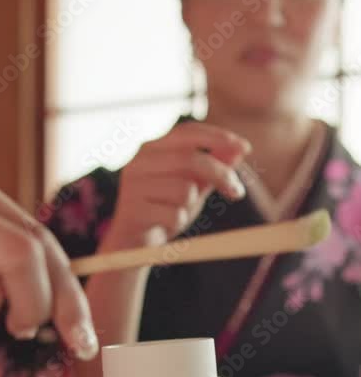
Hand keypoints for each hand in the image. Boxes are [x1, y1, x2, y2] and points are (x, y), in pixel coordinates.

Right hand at [103, 122, 250, 249]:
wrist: (131, 243)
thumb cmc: (162, 210)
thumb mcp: (192, 185)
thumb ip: (213, 167)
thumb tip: (239, 150)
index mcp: (151, 148)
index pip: (188, 132)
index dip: (219, 137)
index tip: (246, 148)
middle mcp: (138, 161)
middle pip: (191, 159)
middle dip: (221, 175)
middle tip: (237, 192)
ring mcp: (133, 185)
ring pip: (184, 190)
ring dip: (191, 206)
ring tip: (176, 213)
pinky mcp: (133, 210)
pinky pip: (174, 214)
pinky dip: (177, 222)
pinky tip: (164, 225)